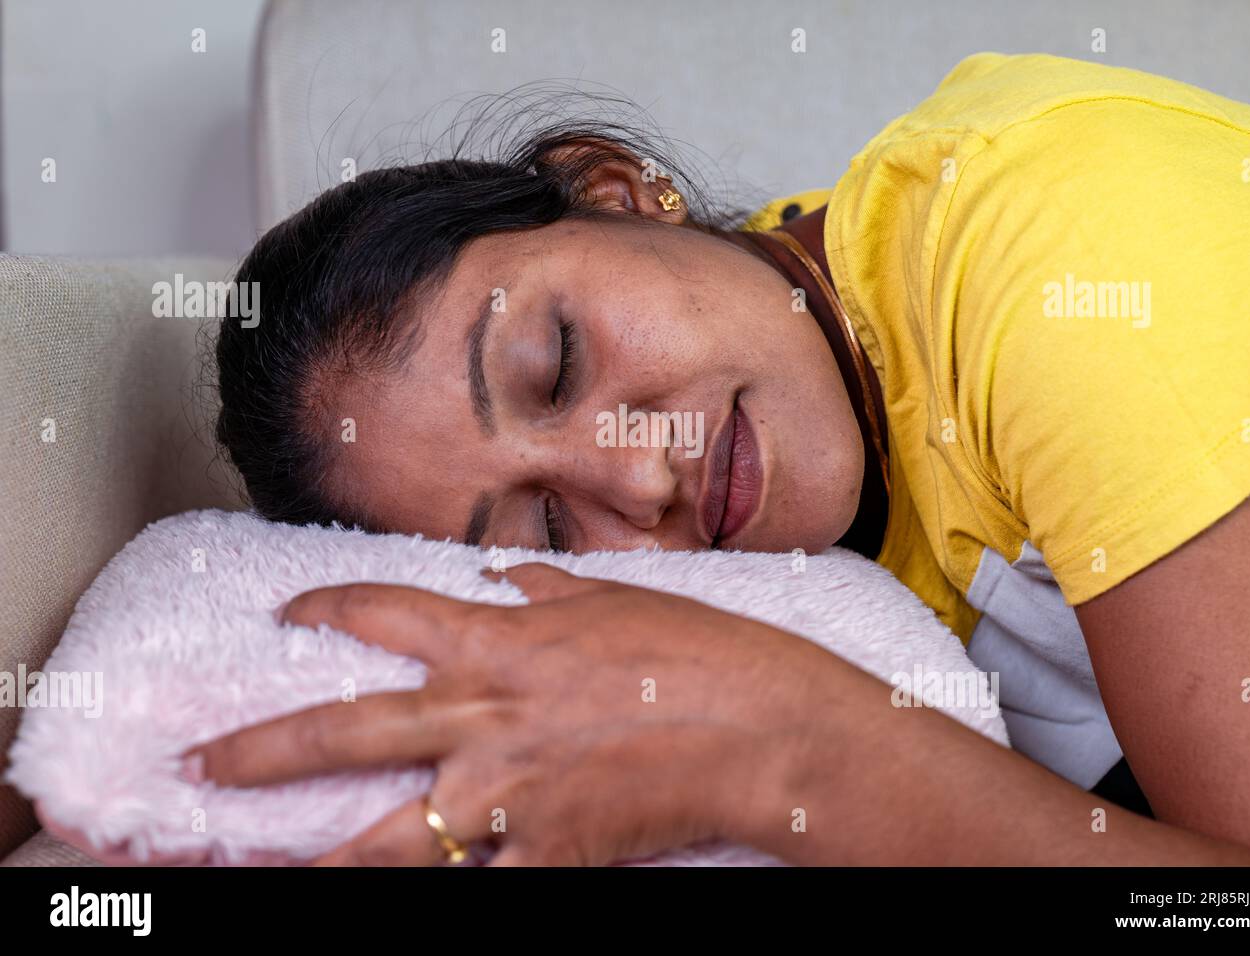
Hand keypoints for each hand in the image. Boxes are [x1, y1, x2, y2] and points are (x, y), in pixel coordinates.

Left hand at [186, 563, 862, 865]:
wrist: (761, 730)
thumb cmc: (698, 653)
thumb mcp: (616, 599)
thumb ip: (548, 592)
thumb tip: (508, 581)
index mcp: (499, 643)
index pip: (384, 613)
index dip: (325, 608)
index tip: (289, 613)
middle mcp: (483, 719)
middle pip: (343, 733)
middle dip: (259, 750)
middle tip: (198, 763)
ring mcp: (504, 797)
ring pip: (381, 842)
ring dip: (312, 862)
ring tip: (256, 871)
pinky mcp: (541, 857)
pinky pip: (474, 884)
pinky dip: (450, 887)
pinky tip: (419, 891)